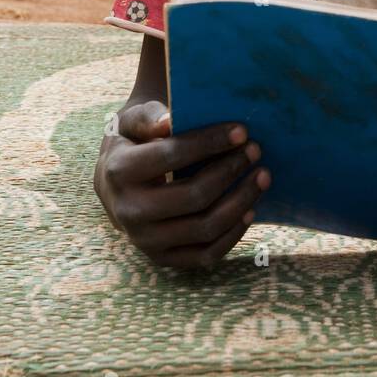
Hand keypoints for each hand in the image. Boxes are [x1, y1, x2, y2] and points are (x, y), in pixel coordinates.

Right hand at [95, 101, 270, 269]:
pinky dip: (234, 233)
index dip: (210, 143)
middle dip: (230, 170)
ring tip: (263, 176)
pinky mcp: (163, 259)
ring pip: (205, 228)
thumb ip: (147, 117)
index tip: (242, 131)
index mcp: (119, 172)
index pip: (171, 156)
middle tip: (255, 150)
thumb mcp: (129, 122)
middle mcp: (129, 212)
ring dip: (241, 201)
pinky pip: (206, 255)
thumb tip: (168, 122)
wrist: (113, 185)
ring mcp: (146, 241)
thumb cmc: (130, 144)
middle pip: (194, 196)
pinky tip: (250, 209)